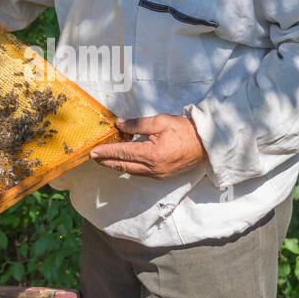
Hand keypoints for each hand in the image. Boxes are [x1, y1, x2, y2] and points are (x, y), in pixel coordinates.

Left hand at [88, 114, 208, 178]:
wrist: (205, 144)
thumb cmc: (184, 130)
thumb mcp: (161, 121)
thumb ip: (138, 123)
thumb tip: (120, 124)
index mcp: (152, 154)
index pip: (123, 153)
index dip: (106, 152)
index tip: (93, 151)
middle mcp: (153, 168)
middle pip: (123, 166)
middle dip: (107, 161)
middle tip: (93, 157)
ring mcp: (158, 174)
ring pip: (131, 171)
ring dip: (116, 165)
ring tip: (105, 159)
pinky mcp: (162, 176)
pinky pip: (140, 173)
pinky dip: (129, 167)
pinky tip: (123, 162)